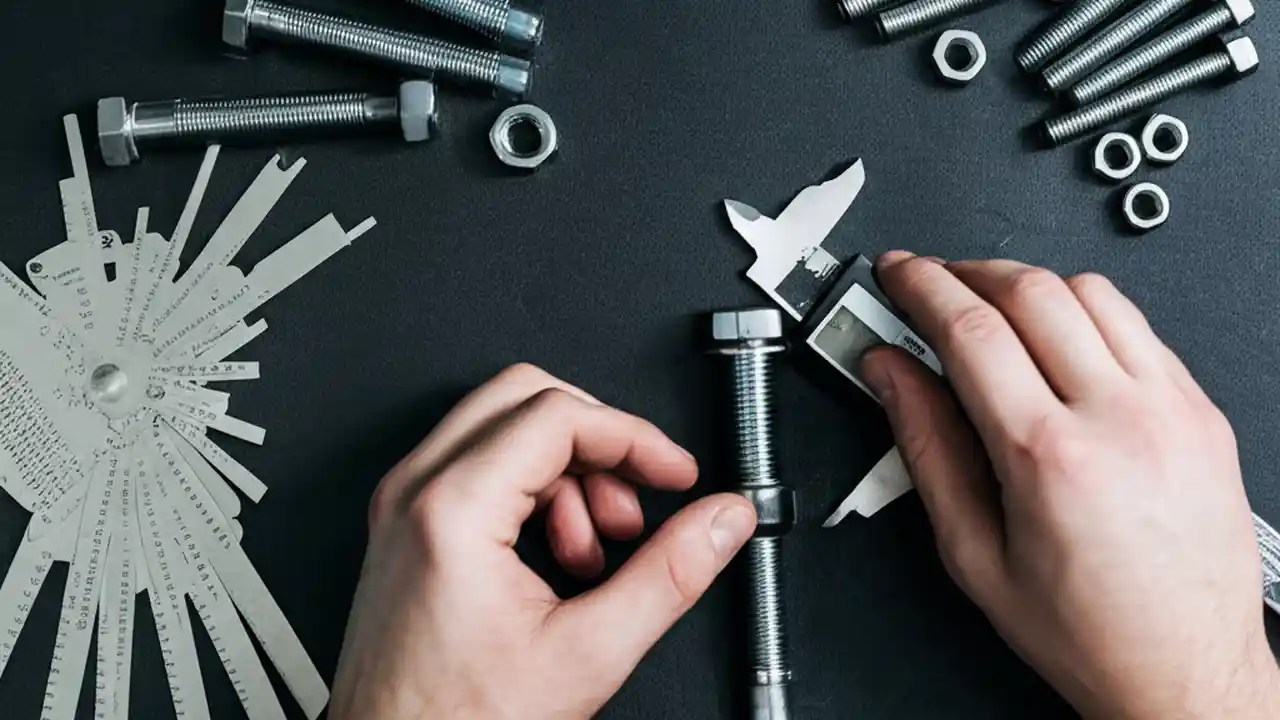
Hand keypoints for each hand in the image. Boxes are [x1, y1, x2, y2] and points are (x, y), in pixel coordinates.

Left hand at [328, 364, 756, 719]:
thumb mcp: (587, 653)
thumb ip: (669, 575)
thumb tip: (720, 520)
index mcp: (452, 510)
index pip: (559, 415)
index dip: (633, 437)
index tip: (673, 472)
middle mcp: (416, 493)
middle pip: (526, 400)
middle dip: (598, 444)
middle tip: (639, 497)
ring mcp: (404, 507)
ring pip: (503, 429)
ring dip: (568, 474)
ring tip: (600, 548)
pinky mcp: (407, 527)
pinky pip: (479, 468)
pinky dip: (534, 493)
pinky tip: (562, 557)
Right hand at [862, 253, 1279, 719]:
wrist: (1186, 671)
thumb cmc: (1089, 631)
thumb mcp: (973, 553)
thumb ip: (925, 448)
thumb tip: (893, 376)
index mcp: (1050, 456)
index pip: (971, 329)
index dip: (921, 286)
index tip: (898, 275)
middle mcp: (1119, 419)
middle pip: (1031, 291)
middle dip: (966, 270)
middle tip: (931, 282)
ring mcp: (1171, 409)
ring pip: (1091, 291)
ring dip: (1027, 282)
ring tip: (989, 304)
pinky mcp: (1201, 411)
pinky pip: (1138, 325)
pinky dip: (1085, 311)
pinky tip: (1057, 337)